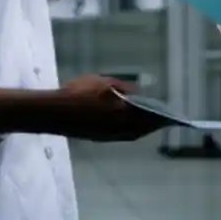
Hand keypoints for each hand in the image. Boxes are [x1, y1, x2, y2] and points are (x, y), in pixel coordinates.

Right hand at [55, 75, 169, 141]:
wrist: (54, 111)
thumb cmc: (79, 92)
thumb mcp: (103, 83)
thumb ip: (122, 87)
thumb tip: (136, 93)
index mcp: (122, 112)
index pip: (146, 115)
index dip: (157, 115)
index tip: (166, 114)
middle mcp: (118, 128)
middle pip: (140, 127)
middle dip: (150, 123)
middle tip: (159, 118)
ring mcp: (108, 135)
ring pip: (130, 133)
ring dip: (140, 128)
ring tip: (146, 121)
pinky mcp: (98, 138)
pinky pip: (120, 135)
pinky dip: (129, 130)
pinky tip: (127, 124)